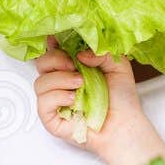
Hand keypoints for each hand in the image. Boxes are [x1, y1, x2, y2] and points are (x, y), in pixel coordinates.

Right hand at [33, 38, 164, 164]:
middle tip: (74, 65)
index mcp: (73, 68)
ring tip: (80, 84)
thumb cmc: (122, 99)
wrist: (125, 125)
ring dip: (60, 79)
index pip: (53, 51)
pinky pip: (42, 104)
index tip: (57, 39)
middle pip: (41, 64)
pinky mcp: (52, 119)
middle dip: (55, 60)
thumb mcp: (118, 66)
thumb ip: (101, 52)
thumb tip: (79, 53)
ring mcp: (55, 101)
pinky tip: (73, 99)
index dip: (52, 44)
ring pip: (39, 83)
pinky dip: (57, 98)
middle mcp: (61, 83)